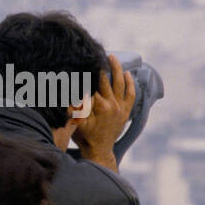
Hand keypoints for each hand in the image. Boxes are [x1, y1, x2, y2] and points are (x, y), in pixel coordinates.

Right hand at [71, 54, 134, 169]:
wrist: (99, 151)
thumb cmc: (85, 137)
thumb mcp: (76, 120)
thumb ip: (75, 105)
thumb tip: (73, 89)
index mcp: (101, 106)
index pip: (95, 83)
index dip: (90, 71)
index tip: (86, 60)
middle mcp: (113, 105)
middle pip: (108, 80)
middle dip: (103, 66)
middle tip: (97, 53)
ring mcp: (121, 108)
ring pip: (121, 84)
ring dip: (117, 69)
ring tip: (113, 57)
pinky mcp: (125, 112)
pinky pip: (131, 95)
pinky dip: (130, 84)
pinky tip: (128, 74)